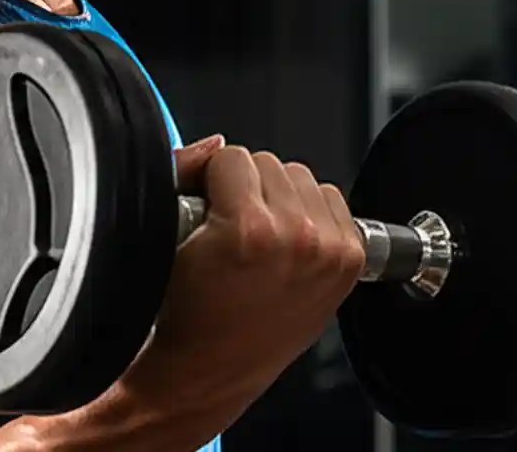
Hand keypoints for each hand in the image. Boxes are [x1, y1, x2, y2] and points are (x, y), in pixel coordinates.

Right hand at [115, 136, 365, 441]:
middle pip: (269, 163)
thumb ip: (187, 175)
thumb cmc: (186, 315)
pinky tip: (287, 241)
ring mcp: (328, 251)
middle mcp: (298, 238)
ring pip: (302, 177)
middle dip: (245, 188)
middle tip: (229, 226)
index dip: (209, 179)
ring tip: (259, 235)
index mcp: (251, 229)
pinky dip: (310, 213)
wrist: (209, 371)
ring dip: (279, 197)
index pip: (231, 157)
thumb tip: (213, 145)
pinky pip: (332, 201)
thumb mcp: (169, 238)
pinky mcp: (348, 261)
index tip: (205, 206)